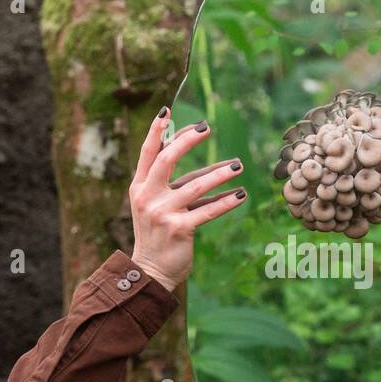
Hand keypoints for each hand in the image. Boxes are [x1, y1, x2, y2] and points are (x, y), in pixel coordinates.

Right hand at [129, 109, 244, 291]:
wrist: (151, 270)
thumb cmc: (157, 233)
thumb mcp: (153, 203)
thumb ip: (167, 180)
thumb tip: (184, 145)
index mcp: (139, 187)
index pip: (147, 153)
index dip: (156, 131)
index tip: (167, 111)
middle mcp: (147, 197)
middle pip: (167, 159)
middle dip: (188, 140)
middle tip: (207, 127)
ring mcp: (162, 213)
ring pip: (195, 186)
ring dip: (220, 173)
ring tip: (238, 165)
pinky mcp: (179, 229)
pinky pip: (208, 210)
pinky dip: (227, 202)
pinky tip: (241, 195)